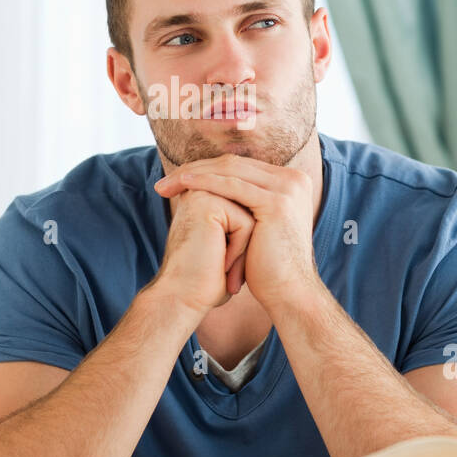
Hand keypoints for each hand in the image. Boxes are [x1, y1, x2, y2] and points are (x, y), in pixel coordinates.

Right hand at [151, 184, 255, 318]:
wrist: (182, 300)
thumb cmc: (206, 281)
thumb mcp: (230, 248)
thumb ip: (242, 227)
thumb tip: (271, 220)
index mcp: (204, 197)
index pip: (247, 211)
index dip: (244, 243)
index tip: (221, 265)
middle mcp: (200, 190)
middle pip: (251, 211)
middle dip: (244, 245)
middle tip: (223, 269)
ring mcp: (202, 194)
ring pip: (251, 217)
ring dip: (243, 248)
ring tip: (223, 267)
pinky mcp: (207, 204)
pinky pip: (246, 223)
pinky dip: (239, 249)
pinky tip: (220, 263)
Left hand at [154, 153, 319, 314]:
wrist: (288, 292)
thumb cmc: (266, 265)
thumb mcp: (257, 225)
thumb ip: (244, 202)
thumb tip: (213, 188)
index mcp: (290, 180)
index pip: (239, 165)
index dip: (204, 169)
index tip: (174, 180)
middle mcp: (293, 178)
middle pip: (233, 164)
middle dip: (194, 170)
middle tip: (163, 182)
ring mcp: (288, 188)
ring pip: (230, 170)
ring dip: (194, 174)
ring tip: (166, 185)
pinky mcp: (277, 202)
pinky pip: (233, 186)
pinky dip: (205, 182)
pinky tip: (183, 184)